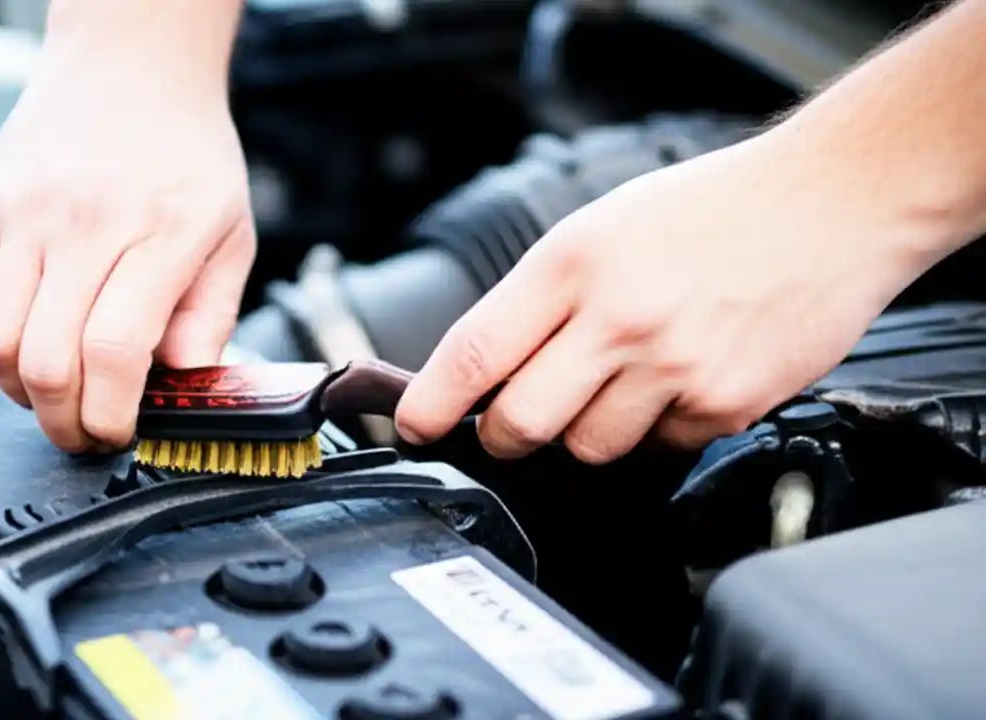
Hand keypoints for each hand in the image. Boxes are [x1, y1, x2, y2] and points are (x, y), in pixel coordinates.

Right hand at [0, 24, 254, 451]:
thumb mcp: (231, 235)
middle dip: (63, 422)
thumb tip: (181, 386)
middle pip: (45, 362)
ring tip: (56, 394)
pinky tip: (35, 343)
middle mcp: (85, 223)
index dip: (111, 415)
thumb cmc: (186, 152)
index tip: (120, 432)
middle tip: (85, 431)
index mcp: (161, 232)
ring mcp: (25, 216)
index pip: (115, 352)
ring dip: (22, 393)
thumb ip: (210, 318)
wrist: (128, 65)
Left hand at [395, 129, 938, 462]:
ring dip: (590, 428)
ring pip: (589, 447)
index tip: (412, 425)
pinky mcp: (725, 404)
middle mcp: (618, 319)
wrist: (831, 203)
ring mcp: (674, 367)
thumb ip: (541, 299)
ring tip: (628, 374)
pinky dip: (661, 426)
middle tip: (515, 420)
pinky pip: (662, 447)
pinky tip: (684, 375)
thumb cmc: (710, 210)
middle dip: (506, 433)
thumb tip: (486, 368)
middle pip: (521, 423)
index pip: (475, 352)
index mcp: (573, 263)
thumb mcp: (602, 228)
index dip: (430, 403)